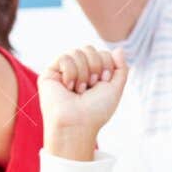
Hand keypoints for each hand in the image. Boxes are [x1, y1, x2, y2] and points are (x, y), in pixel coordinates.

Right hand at [40, 46, 128, 160]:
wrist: (78, 123)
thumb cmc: (96, 111)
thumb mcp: (115, 89)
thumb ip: (121, 69)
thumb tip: (119, 49)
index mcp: (92, 73)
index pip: (102, 53)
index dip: (106, 66)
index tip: (103, 83)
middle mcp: (77, 70)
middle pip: (89, 49)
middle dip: (95, 67)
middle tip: (90, 86)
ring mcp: (63, 71)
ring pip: (77, 52)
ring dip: (82, 73)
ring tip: (78, 90)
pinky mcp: (50, 72)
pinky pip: (64, 57)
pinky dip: (70, 73)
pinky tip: (67, 87)